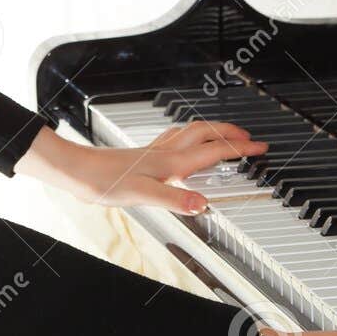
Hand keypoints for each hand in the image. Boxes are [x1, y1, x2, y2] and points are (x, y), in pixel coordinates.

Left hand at [14, 120, 267, 213]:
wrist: (76, 170)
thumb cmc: (103, 181)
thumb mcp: (142, 195)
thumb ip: (174, 198)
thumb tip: (202, 204)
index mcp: (172, 162)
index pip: (214, 151)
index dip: (240, 148)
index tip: (261, 146)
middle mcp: (166, 153)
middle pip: (206, 133)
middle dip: (231, 132)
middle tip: (250, 138)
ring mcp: (154, 152)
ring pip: (191, 132)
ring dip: (212, 131)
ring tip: (225, 136)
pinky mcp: (143, 155)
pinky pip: (174, 139)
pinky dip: (189, 138)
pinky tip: (182, 148)